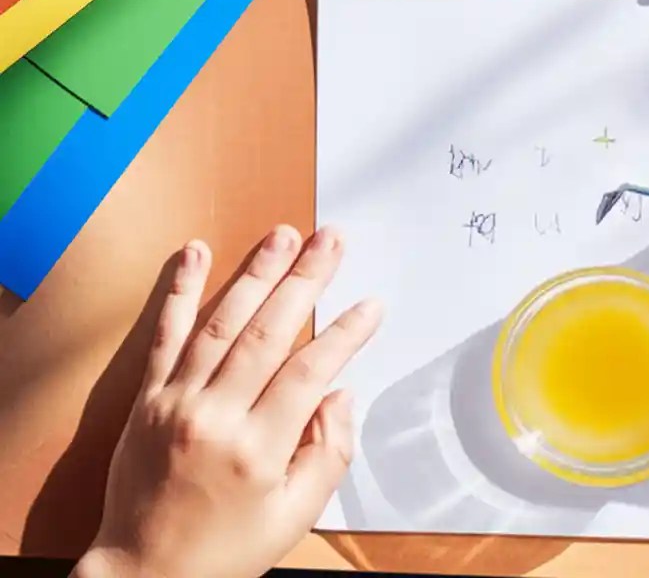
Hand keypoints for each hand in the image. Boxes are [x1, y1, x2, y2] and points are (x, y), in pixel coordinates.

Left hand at [73, 225, 380, 577]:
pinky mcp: (147, 399)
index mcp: (258, 449)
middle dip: (306, 280)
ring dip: (256, 273)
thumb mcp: (296, 515)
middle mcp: (215, 417)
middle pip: (269, 332)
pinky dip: (180, 291)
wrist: (145, 574)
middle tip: (332, 241)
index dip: (346, 334)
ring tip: (284, 236)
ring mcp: (176, 403)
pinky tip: (195, 253)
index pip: (310, 372)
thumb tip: (339, 395)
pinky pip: (166, 335)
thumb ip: (328, 453)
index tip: (371, 305)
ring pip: (222, 323)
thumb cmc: (225, 550)